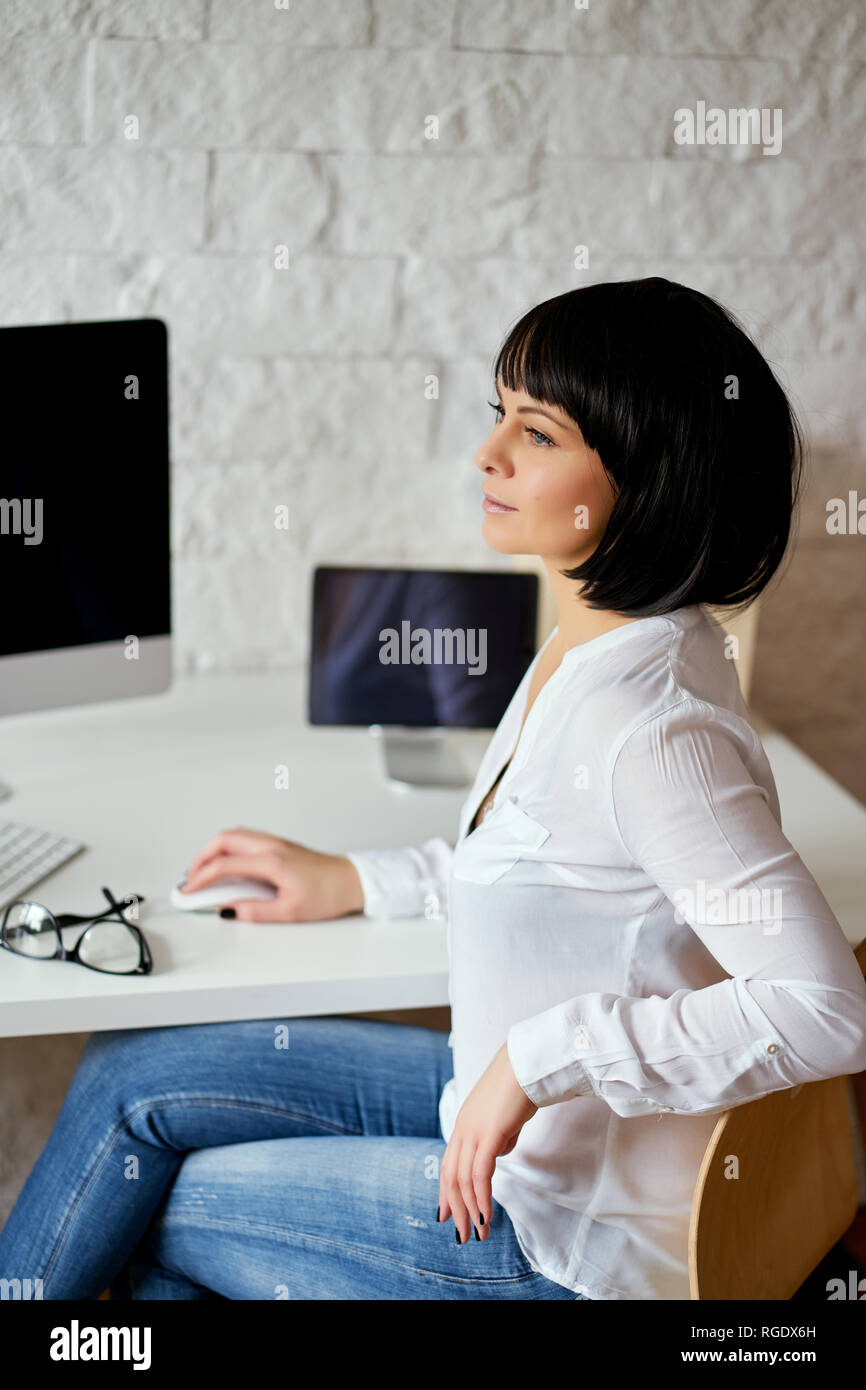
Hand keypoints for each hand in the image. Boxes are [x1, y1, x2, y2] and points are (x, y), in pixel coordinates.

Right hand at [179, 826, 363, 921]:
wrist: (352, 881)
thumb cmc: (329, 894)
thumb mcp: (290, 912)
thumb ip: (255, 911)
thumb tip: (228, 910)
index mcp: (271, 861)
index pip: (225, 865)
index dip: (201, 878)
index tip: (188, 891)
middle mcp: (271, 846)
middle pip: (224, 840)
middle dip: (201, 857)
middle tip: (191, 877)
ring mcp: (276, 842)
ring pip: (234, 835)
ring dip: (214, 850)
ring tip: (205, 870)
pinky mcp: (280, 844)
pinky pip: (246, 838)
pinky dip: (228, 847)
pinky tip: (228, 863)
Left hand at [437, 1041, 536, 1243]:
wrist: (527, 1063)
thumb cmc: (520, 1088)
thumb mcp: (504, 1118)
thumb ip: (498, 1137)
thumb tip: (498, 1154)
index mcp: (464, 1125)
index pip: (449, 1165)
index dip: (445, 1193)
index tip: (444, 1216)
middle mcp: (463, 1129)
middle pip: (451, 1177)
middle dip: (456, 1210)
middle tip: (462, 1236)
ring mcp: (473, 1131)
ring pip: (463, 1180)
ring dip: (470, 1210)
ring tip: (479, 1232)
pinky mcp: (489, 1134)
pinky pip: (480, 1174)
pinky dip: (481, 1198)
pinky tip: (486, 1214)